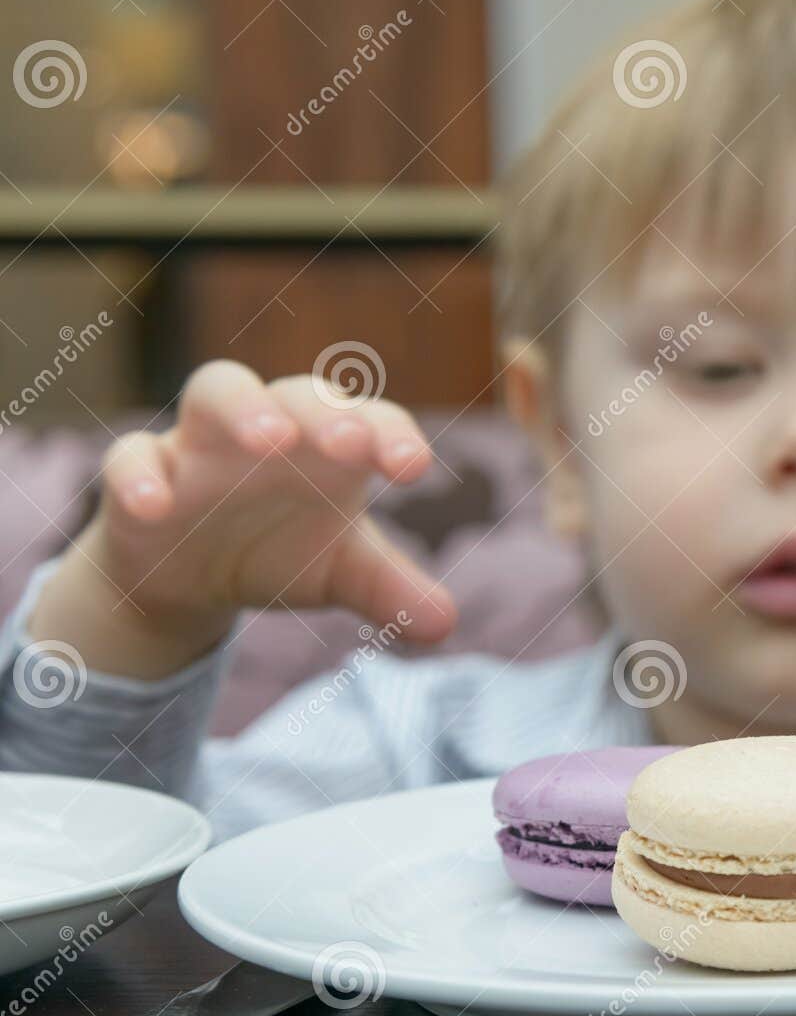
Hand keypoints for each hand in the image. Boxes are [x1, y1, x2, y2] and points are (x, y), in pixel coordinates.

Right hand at [31, 360, 456, 677]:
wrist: (191, 574)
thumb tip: (444, 624)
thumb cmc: (280, 550)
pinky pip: (132, 456)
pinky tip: (158, 505)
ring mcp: (203, 443)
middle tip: (349, 443)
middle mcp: (272, 429)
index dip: (393, 436)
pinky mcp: (143, 471)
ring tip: (268, 439)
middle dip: (324, 415)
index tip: (414, 469)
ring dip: (244, 410)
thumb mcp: (341, 573)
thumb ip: (390, 590)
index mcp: (331, 445)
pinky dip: (141, 476)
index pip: (372, 421)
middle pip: (299, 394)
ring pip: (216, 391)